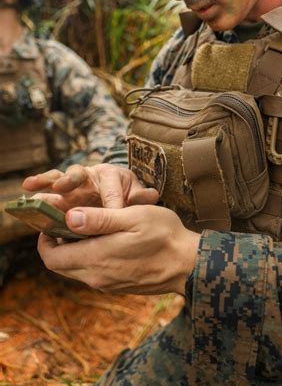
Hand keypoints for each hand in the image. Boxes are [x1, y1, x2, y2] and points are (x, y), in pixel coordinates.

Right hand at [22, 163, 158, 211]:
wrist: (120, 199)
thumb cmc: (129, 196)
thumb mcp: (138, 195)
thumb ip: (142, 197)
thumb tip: (151, 195)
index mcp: (111, 175)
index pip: (110, 187)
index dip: (111, 200)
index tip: (112, 212)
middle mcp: (90, 176)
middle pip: (78, 174)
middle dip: (70, 180)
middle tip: (61, 186)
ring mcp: (73, 186)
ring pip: (58, 179)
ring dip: (47, 182)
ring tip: (33, 186)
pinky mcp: (61, 196)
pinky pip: (47, 190)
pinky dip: (38, 186)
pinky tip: (27, 188)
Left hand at [37, 204, 199, 295]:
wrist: (189, 265)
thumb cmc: (164, 235)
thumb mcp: (133, 218)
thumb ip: (99, 219)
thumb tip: (69, 217)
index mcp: (96, 258)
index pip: (52, 257)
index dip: (44, 240)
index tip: (51, 221)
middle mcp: (97, 277)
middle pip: (60, 265)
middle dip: (57, 244)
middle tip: (67, 221)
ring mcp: (107, 284)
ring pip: (76, 269)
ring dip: (74, 251)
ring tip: (88, 227)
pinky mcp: (118, 286)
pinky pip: (93, 273)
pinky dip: (90, 258)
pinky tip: (106, 241)